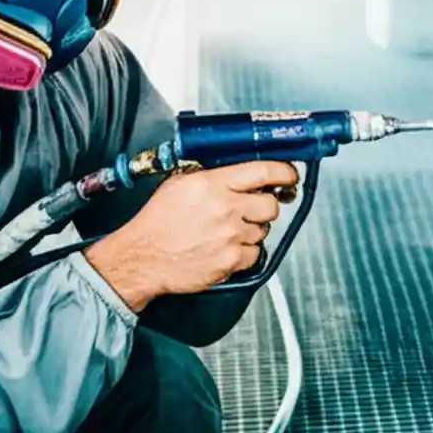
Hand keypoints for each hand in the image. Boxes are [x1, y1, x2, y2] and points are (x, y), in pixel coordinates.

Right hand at [85, 160, 298, 311]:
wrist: (142, 258)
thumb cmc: (157, 222)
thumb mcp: (179, 184)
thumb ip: (211, 175)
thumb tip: (239, 172)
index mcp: (212, 184)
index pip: (263, 171)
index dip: (284, 172)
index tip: (290, 175)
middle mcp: (225, 208)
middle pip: (271, 205)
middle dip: (265, 206)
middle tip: (251, 209)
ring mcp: (230, 236)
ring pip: (263, 231)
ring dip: (251, 231)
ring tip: (226, 231)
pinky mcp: (230, 261)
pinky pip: (255, 254)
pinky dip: (244, 253)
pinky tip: (225, 248)